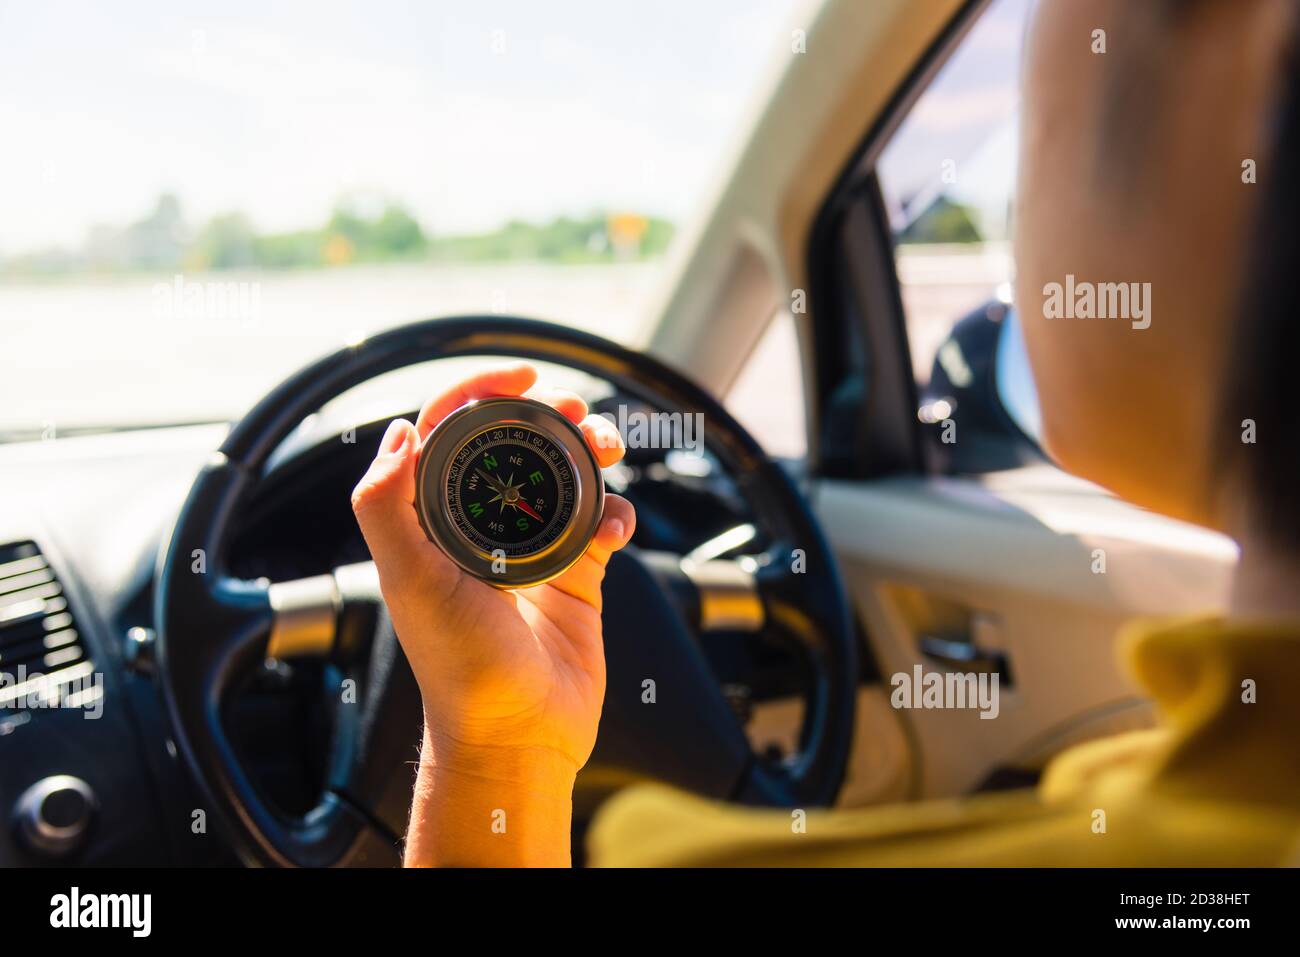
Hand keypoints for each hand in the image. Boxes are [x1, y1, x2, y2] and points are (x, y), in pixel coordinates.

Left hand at [350, 362, 634, 865]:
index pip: (451, 433)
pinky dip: (616, 513)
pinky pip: (601, 521)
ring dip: (591, 451)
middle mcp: (480, 528)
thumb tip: (399, 431)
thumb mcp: (410, 582)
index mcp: (433, 521)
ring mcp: (531, 549)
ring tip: (608, 449)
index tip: (523, 375)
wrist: (520, 734)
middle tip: (579, 414)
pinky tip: (616, 529)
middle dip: (551, 416)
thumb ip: (387, 507)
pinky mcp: (575, 574)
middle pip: (518, 444)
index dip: (481, 391)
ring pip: (565, 474)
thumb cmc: (459, 668)